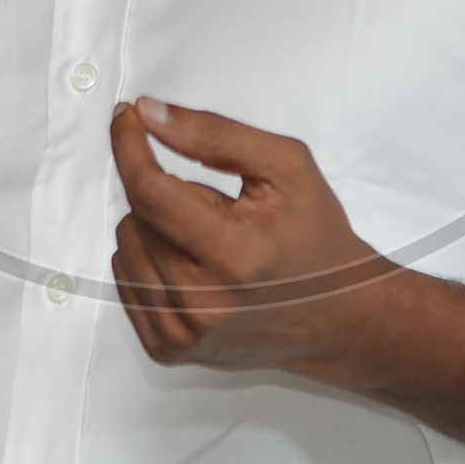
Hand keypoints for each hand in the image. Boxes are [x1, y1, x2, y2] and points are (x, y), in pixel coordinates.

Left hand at [110, 97, 464, 450]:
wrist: (338, 316)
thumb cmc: (316, 238)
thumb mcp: (286, 166)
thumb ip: (215, 133)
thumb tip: (149, 114)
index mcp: (233, 254)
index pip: (150, 190)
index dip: (130, 145)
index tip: (128, 117)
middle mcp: (202, 303)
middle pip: (137, 215)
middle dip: (165, 191)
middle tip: (217, 205)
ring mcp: (183, 333)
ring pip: (127, 244)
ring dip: (156, 226)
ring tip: (209, 237)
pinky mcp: (170, 349)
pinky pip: (126, 280)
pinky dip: (150, 258)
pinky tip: (192, 262)